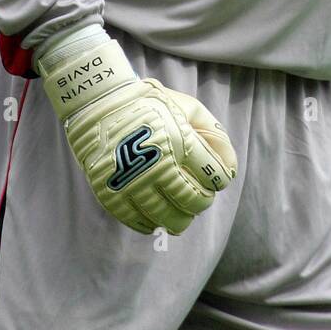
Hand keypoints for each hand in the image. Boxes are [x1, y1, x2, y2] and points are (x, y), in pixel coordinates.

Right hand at [37, 27, 236, 232]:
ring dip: (180, 220)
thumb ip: (215, 135)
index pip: (215, 176)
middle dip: (201, 202)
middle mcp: (158, 163)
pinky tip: (156, 220)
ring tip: (182, 214)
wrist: (99, 104)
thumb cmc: (151, 106)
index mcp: (180, 140)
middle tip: (199, 198)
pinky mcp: (111, 192)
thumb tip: (231, 169)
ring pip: (167, 217)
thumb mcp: (189, 108)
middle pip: (193, 201)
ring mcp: (133, 181)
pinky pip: (137, 221)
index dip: (219, 180)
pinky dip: (151, 225)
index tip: (215, 179)